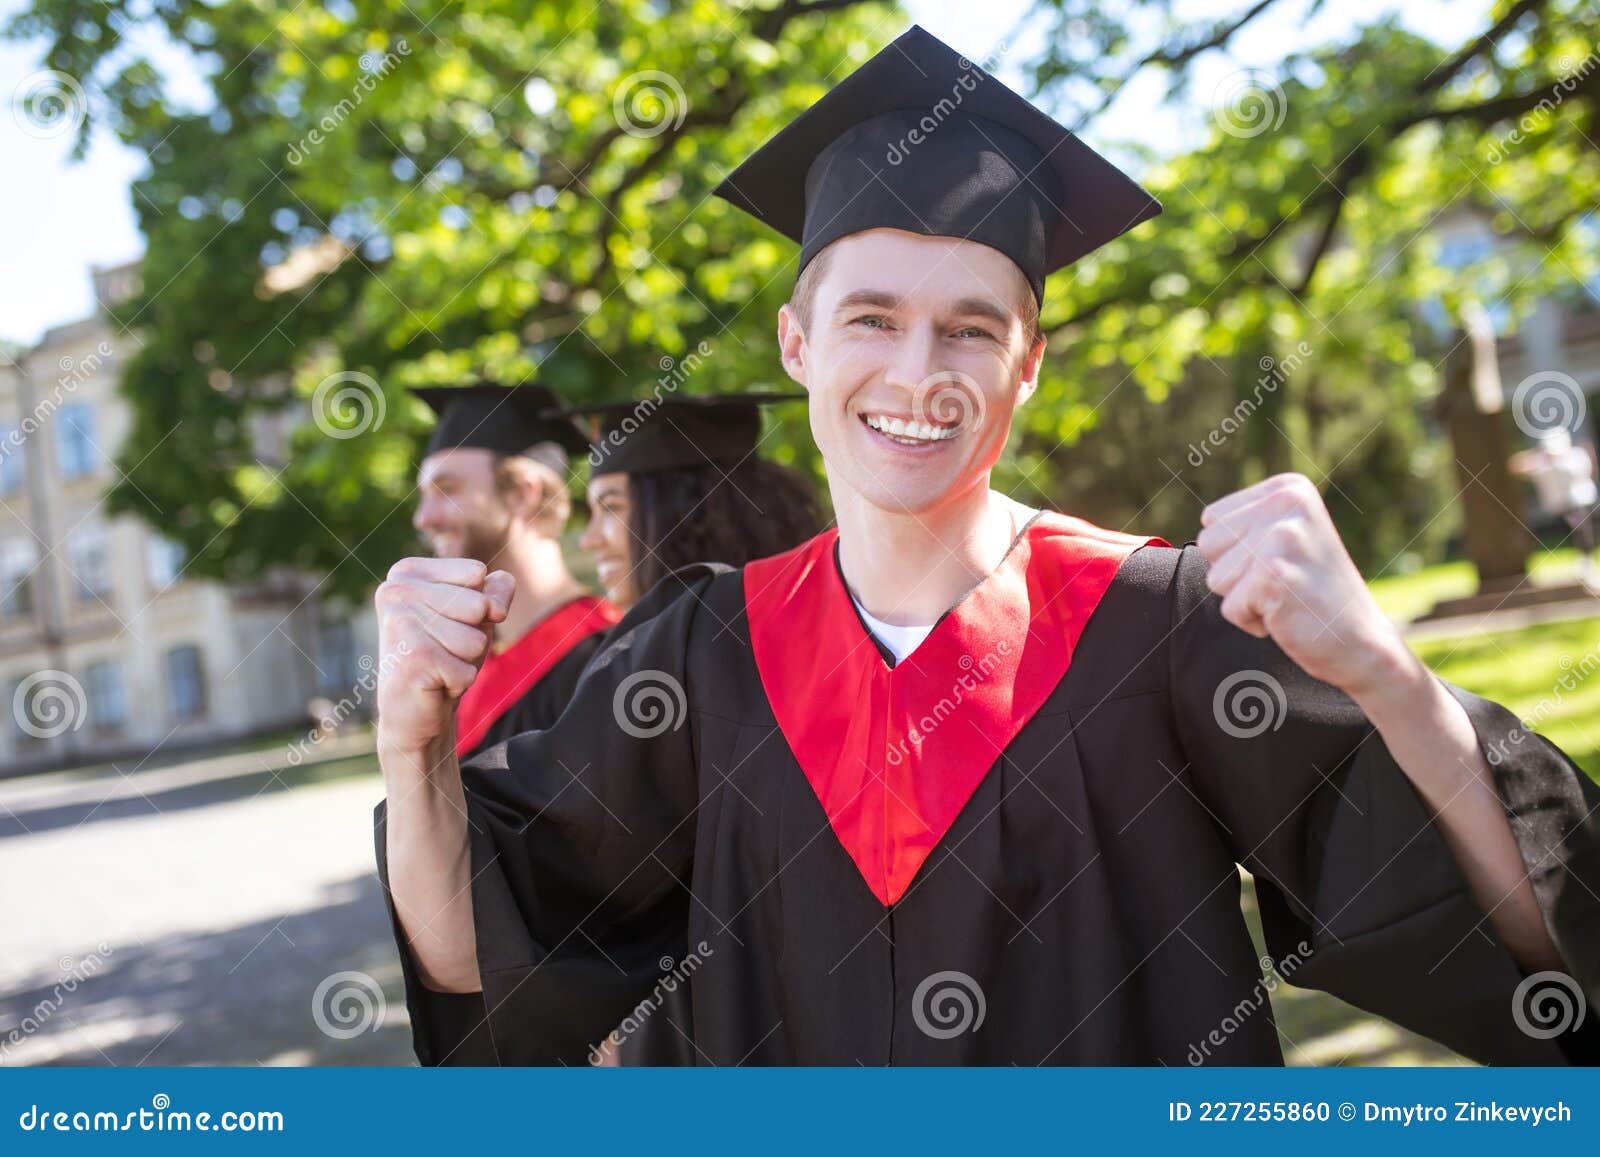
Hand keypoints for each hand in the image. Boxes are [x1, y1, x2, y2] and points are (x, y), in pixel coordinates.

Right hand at [375, 557, 515, 752]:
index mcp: (407, 571)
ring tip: (438, 665)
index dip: (480, 606)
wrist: (413, 707)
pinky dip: (459, 681)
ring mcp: (400, 623)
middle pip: (480, 605)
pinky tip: (433, 682)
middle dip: (475, 635)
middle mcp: (396, 591)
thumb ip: (495, 591)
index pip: (477, 573)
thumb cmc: (445, 653)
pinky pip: (468, 669)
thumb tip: (502, 589)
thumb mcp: (477, 616)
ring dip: (467, 660)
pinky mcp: (411, 658)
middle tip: (444, 649)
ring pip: (476, 639)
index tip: (451, 622)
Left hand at [1197, 473, 1414, 701]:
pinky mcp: (1274, 575)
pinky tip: (1289, 614)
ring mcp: (1282, 538)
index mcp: (1288, 488)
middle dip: (1236, 574)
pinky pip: (1230, 608)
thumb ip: (1248, 522)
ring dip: (1245, 598)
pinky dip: (1252, 621)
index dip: (1236, 552)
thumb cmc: (1314, 593)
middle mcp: (1286, 503)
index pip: (1212, 519)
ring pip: (1216, 577)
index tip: (1279, 561)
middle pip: (1208, 545)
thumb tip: (1205, 519)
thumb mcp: (1285, 538)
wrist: (1362, 640)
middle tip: (1283, 581)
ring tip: (1287, 596)